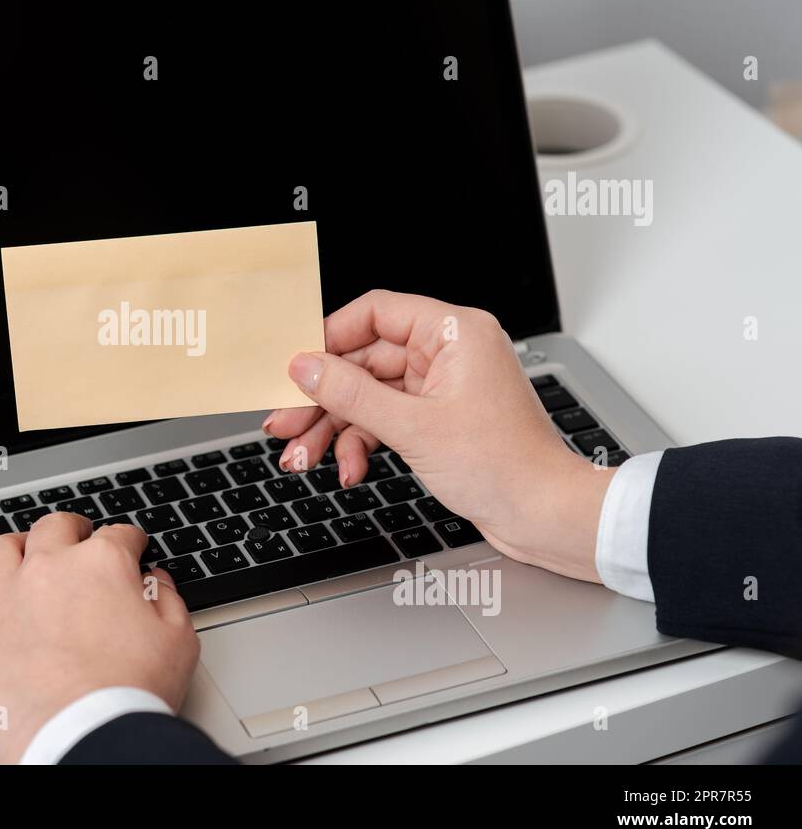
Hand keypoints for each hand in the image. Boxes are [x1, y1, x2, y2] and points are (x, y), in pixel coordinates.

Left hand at [0, 512, 198, 762]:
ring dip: (15, 547)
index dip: (128, 541)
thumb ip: (168, 601)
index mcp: (101, 565)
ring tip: (21, 553)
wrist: (83, 739)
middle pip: (54, 528)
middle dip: (70, 529)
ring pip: (0, 551)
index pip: (117, 536)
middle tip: (77, 537)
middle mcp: (48, 570)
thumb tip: (158, 584)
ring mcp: (4, 599)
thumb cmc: (128, 696)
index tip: (129, 548)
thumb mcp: (177, 641)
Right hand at [265, 290, 612, 581]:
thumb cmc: (506, 467)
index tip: (297, 365)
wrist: (544, 516)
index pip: (377, 312)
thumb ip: (351, 394)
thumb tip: (306, 367)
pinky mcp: (439, 419)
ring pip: (370, 395)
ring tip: (304, 456)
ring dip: (335, 427)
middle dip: (323, 397)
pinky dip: (363, 442)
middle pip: (365, 360)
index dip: (331, 337)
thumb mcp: (412, 428)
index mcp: (455, 333)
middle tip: (285, 421)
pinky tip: (350, 468)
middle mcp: (449, 353)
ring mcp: (443, 387)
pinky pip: (386, 419)